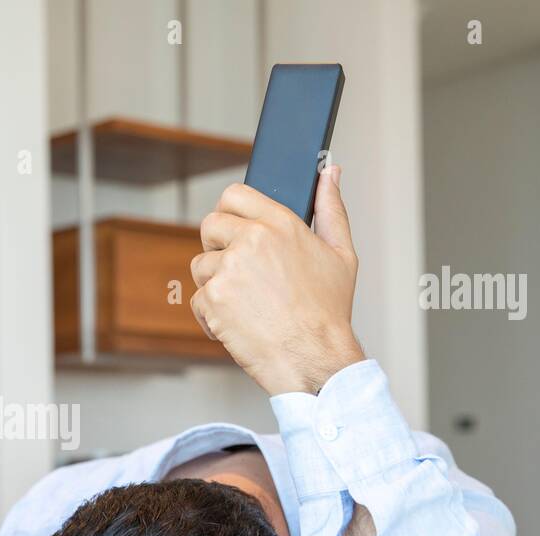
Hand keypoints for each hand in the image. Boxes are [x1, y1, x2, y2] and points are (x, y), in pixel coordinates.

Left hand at [190, 166, 364, 394]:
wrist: (313, 358)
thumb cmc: (328, 313)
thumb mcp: (341, 254)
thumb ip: (331, 208)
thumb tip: (330, 172)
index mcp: (280, 224)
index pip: (235, 194)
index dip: (230, 211)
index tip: (233, 227)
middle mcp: (251, 240)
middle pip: (209, 226)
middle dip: (217, 247)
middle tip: (238, 272)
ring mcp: (229, 269)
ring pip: (200, 266)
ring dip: (215, 285)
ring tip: (245, 304)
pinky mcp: (213, 298)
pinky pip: (198, 299)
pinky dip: (211, 316)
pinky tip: (238, 324)